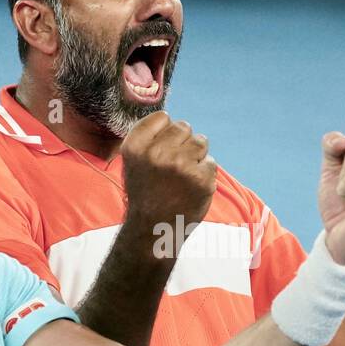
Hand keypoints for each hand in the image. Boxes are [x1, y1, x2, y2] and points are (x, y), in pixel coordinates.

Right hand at [120, 111, 216, 230]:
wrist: (154, 228)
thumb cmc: (146, 192)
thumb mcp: (133, 162)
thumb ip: (148, 138)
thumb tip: (171, 119)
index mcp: (135, 146)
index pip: (162, 117)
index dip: (165, 132)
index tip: (161, 149)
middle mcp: (156, 153)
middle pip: (183, 126)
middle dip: (183, 142)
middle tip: (174, 165)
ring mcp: (180, 165)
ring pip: (201, 141)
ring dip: (197, 155)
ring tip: (184, 175)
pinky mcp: (201, 178)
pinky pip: (211, 162)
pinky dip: (205, 173)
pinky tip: (191, 187)